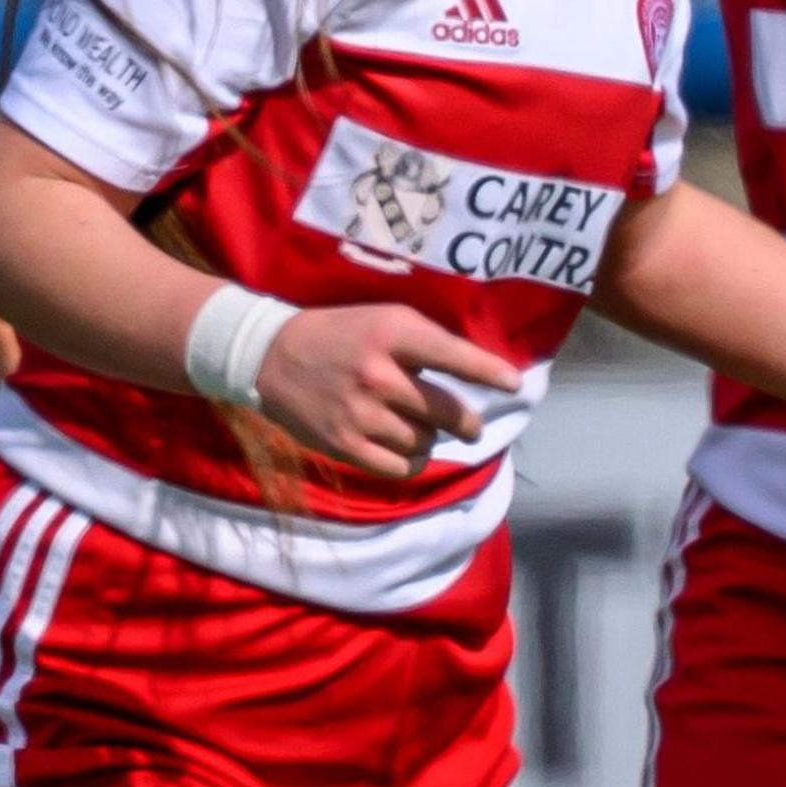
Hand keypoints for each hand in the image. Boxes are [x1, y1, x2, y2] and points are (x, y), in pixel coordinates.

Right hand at [247, 304, 524, 480]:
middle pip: (447, 413)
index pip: (452, 355)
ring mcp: (361, 413)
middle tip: (469, 427)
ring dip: (428, 438)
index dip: (488, 372)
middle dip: (466, 424)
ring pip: (425, 441)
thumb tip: (479, 375)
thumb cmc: (342, 334)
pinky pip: (401, 467)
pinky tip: (403, 447)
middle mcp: (379, 374)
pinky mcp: (345, 445)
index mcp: (393, 333)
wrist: (271, 357)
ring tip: (413, 425)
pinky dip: (410, 461)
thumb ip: (427, 344)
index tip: (514, 384)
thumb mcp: (385, 320)